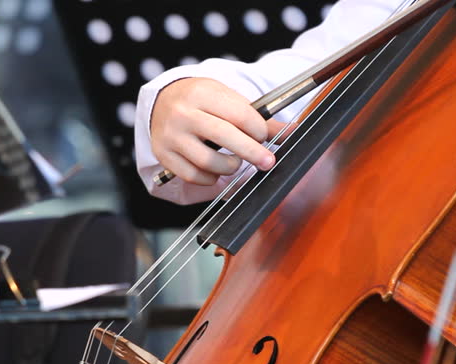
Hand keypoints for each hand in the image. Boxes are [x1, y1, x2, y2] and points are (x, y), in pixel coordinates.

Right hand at [150, 78, 287, 185]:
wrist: (162, 102)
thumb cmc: (202, 102)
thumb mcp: (227, 100)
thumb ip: (259, 118)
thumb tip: (293, 131)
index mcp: (202, 93)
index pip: (238, 114)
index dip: (257, 129)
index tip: (262, 136)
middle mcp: (183, 113)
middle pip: (224, 137)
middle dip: (252, 152)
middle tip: (267, 162)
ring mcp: (171, 136)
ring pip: (209, 161)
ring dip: (230, 167)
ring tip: (235, 162)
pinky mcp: (164, 155)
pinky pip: (194, 176)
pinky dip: (211, 178)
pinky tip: (215, 169)